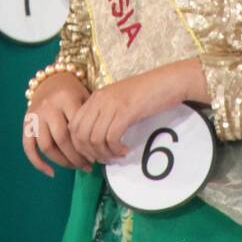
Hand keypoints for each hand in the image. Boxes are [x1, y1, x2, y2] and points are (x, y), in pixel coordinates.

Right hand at [22, 73, 92, 176]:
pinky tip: (51, 172)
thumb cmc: (73, 92)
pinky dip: (37, 162)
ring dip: (61, 162)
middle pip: (61, 139)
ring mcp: (35, 115)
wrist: (52, 80)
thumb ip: (89, 119)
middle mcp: (48, 107)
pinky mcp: (26, 123)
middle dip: (76, 158)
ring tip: (75, 167)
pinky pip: (28, 147)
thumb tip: (99, 149)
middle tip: (87, 166)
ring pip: (46, 146)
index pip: (76, 129)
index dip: (87, 146)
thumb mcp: (85, 97)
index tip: (96, 157)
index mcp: (65, 99)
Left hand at [69, 59, 209, 165]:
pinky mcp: (125, 111)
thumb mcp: (119, 101)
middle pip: (80, 134)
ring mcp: (111, 104)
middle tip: (103, 159)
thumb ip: (106, 115)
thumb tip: (96, 141)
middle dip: (89, 153)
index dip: (79, 146)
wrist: (167, 82)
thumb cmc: (146, 93)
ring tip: (116, 156)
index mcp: (96, 97)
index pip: (74, 125)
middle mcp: (99, 99)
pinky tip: (125, 150)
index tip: (92, 156)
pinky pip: (111, 137)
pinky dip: (116, 149)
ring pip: (94, 138)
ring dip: (104, 153)